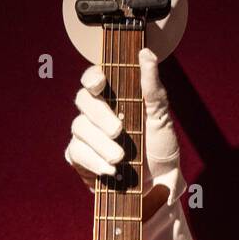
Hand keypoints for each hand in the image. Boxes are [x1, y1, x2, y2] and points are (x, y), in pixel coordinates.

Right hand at [64, 47, 185, 206]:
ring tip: (120, 158)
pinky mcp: (81, 159)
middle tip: (118, 130)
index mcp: (115, 98)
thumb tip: (147, 54)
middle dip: (100, 115)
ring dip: (99, 143)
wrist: (160, 185)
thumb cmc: (161, 147)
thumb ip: (152, 88)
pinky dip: (93, 160)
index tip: (100, 82)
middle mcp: (97, 113)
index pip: (95, 79)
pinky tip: (110, 170)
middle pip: (83, 100)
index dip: (92, 76)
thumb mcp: (161, 117)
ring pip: (79, 128)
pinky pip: (76, 153)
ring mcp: (87, 135)